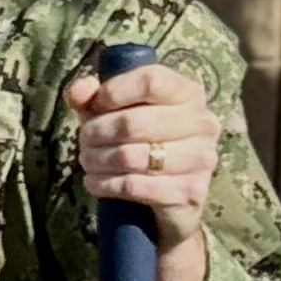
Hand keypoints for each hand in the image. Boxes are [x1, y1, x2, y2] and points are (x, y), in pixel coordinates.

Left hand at [63, 60, 218, 280]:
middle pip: (131, 122)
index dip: (114, 92)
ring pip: (129, 157)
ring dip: (96, 160)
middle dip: (94, 134)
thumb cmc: (139, 145)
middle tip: (83, 143)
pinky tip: (95, 183)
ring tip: (88, 162)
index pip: (151, 80)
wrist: (169, 200)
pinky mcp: (190, 192)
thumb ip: (92, 97)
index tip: (95, 105)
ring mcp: (202, 159)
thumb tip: (77, 92)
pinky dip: (104, 185)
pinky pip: (134, 186)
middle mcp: (203, 123)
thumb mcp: (113, 115)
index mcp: (188, 94)